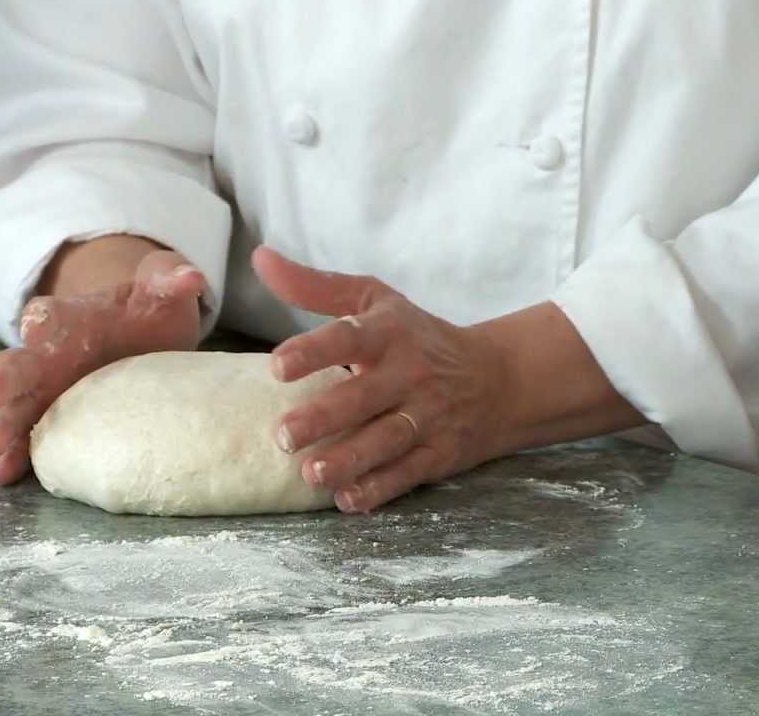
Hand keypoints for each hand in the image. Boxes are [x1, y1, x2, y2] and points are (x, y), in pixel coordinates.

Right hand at [0, 248, 202, 483]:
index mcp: (72, 318)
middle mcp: (48, 354)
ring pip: (14, 406)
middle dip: (3, 380)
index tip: (37, 326)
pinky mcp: (53, 417)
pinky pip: (28, 439)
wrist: (142, 335)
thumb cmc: (149, 311)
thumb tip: (191, 277)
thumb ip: (168, 279)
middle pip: (18, 364)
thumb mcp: (160, 291)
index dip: (44, 320)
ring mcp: (46, 389)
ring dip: (2, 425)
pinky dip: (15, 456)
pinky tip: (5, 474)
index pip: (51, 314)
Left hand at [252, 247, 509, 512]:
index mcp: (390, 334)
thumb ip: (315, 286)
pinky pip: (408, 473)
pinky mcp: (440, 453)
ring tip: (311, 474)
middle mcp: (411, 375)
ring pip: (386, 441)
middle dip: (324, 417)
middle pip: (365, 397)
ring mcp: (428, 417)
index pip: (350, 338)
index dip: (314, 351)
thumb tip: (260, 259)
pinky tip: (348, 499)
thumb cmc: (420, 338)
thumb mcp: (377, 301)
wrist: (499, 379)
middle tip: (283, 435)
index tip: (277, 367)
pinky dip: (379, 488)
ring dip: (349, 459)